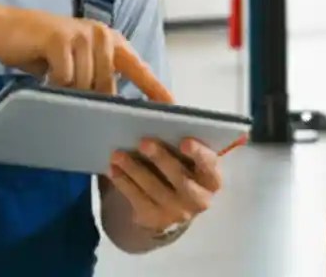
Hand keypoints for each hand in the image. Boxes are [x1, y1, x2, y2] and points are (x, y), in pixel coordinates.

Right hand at [0, 9, 173, 101]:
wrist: (3, 28)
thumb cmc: (40, 50)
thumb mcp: (76, 64)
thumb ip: (96, 79)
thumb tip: (112, 110)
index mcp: (110, 41)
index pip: (139, 68)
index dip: (156, 89)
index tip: (172, 108)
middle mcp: (101, 35)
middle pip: (107, 87)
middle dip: (93, 102)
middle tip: (74, 104)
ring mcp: (82, 34)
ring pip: (85, 85)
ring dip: (68, 92)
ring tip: (52, 82)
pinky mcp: (61, 39)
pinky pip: (65, 78)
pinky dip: (54, 84)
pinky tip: (44, 76)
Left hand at [107, 137, 222, 232]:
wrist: (174, 207)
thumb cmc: (182, 169)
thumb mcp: (188, 156)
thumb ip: (179, 136)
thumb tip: (157, 105)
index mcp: (212, 178)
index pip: (209, 165)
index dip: (198, 154)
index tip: (184, 141)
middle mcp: (200, 199)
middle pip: (180, 179)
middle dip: (161, 159)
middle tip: (143, 142)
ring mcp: (177, 212)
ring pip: (155, 190)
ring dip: (135, 170)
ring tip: (118, 154)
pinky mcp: (156, 220)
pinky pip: (138, 201)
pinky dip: (124, 184)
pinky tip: (114, 170)